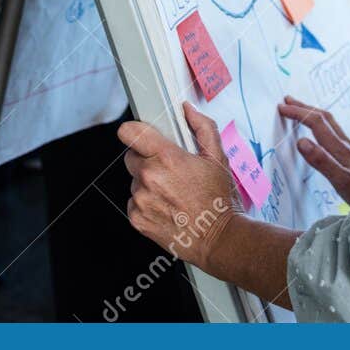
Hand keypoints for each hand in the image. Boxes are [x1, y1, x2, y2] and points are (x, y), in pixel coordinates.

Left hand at [119, 104, 242, 272]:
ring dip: (147, 184)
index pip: (130, 133)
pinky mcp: (137, 219)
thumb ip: (202, 127)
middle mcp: (150, 178)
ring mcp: (141, 199)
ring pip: (134, 182)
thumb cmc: (219, 200)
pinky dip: (146, 203)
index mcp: (167, 158)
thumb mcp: (218, 158)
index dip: (133, 131)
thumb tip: (188, 111)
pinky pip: (134, 202)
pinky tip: (166, 207)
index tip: (139, 135)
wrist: (218, 238)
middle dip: (146, 160)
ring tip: (172, 193)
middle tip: (169, 171)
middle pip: (131, 157)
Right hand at [279, 96, 349, 205]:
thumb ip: (322, 162)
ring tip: (301, 110)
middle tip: (287, 101)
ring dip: (313, 114)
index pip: (316, 123)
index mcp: (341, 149)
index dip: (298, 113)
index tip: (281, 108)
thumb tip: (301, 141)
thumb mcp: (341, 182)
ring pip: (331, 124)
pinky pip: (335, 133)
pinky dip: (322, 126)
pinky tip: (322, 133)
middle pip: (324, 118)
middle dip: (304, 107)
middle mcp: (347, 145)